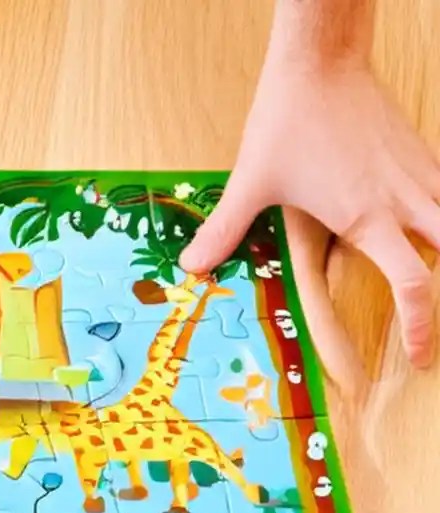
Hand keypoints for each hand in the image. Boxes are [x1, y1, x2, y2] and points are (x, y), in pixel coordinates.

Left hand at [181, 54, 439, 387]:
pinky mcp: (421, 152)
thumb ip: (224, 229)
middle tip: (433, 330)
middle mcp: (404, 199)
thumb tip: (192, 267)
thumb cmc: (287, 121)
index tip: (419, 355)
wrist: (319, 62)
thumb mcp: (250, 182)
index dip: (420, 326)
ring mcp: (419, 172)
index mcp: (367, 218)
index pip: (412, 285)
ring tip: (432, 272)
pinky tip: (426, 221)